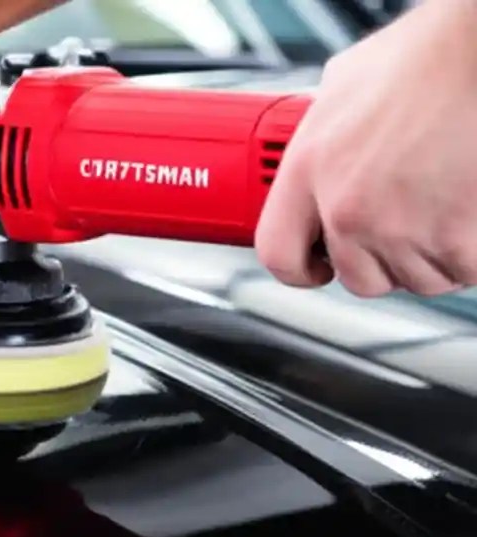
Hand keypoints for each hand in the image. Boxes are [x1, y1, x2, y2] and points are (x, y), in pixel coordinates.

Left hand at [255, 0, 476, 296]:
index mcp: (309, 169)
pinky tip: (469, 210)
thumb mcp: (345, 85)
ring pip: (415, 278)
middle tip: (407, 221)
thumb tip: (320, 147)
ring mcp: (397, 227)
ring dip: (433, 253)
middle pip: (358, 277)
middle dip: (384, 258)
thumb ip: (323, 131)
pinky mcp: (452, 238)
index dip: (301, 268)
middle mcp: (345, 206)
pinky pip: (462, 270)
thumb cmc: (425, 58)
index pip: (279, 254)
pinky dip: (472, 250)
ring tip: (444, 202)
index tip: (319, 265)